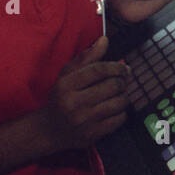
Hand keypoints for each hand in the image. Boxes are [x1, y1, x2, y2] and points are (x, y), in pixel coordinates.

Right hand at [37, 36, 130, 152]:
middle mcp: (74, 102)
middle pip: (112, 86)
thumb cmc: (61, 97)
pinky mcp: (93, 134)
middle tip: (123, 81)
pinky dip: (122, 112)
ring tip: (121, 94)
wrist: (49, 129)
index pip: (99, 70)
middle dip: (122, 81)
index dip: (116, 67)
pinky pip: (119, 120)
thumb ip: (87, 57)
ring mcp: (84, 120)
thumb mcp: (67, 74)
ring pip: (118, 103)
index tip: (124, 68)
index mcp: (67, 85)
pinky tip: (116, 109)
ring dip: (125, 96)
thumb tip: (104, 40)